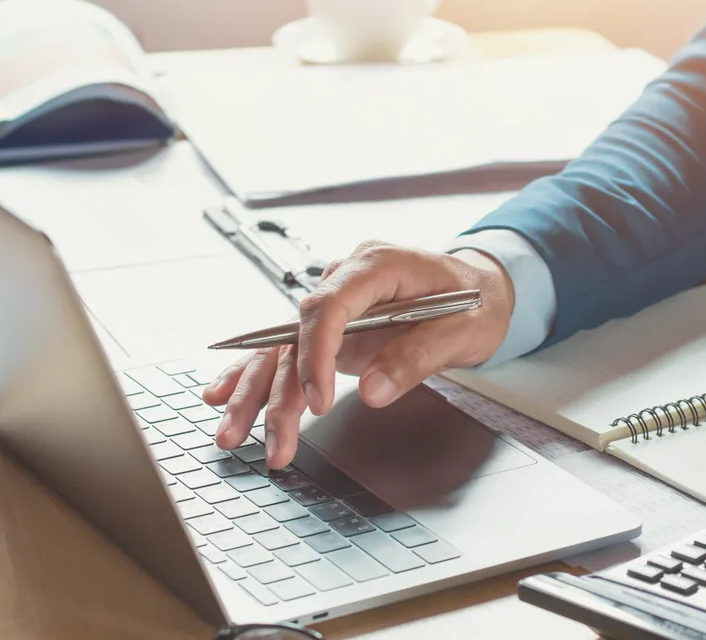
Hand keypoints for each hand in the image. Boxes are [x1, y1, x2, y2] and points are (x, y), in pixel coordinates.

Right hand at [201, 240, 514, 468]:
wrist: (483, 288)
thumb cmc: (476, 302)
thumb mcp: (463, 330)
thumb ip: (416, 357)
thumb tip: (371, 392)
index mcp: (377, 265)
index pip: (328, 306)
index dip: (316, 354)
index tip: (316, 400)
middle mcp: (346, 280)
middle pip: (295, 333)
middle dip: (276, 390)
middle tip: (271, 440)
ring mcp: (336, 304)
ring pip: (283, 348)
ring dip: (256, 394)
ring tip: (232, 436)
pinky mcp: (333, 328)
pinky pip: (287, 350)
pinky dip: (256, 375)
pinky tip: (223, 395)